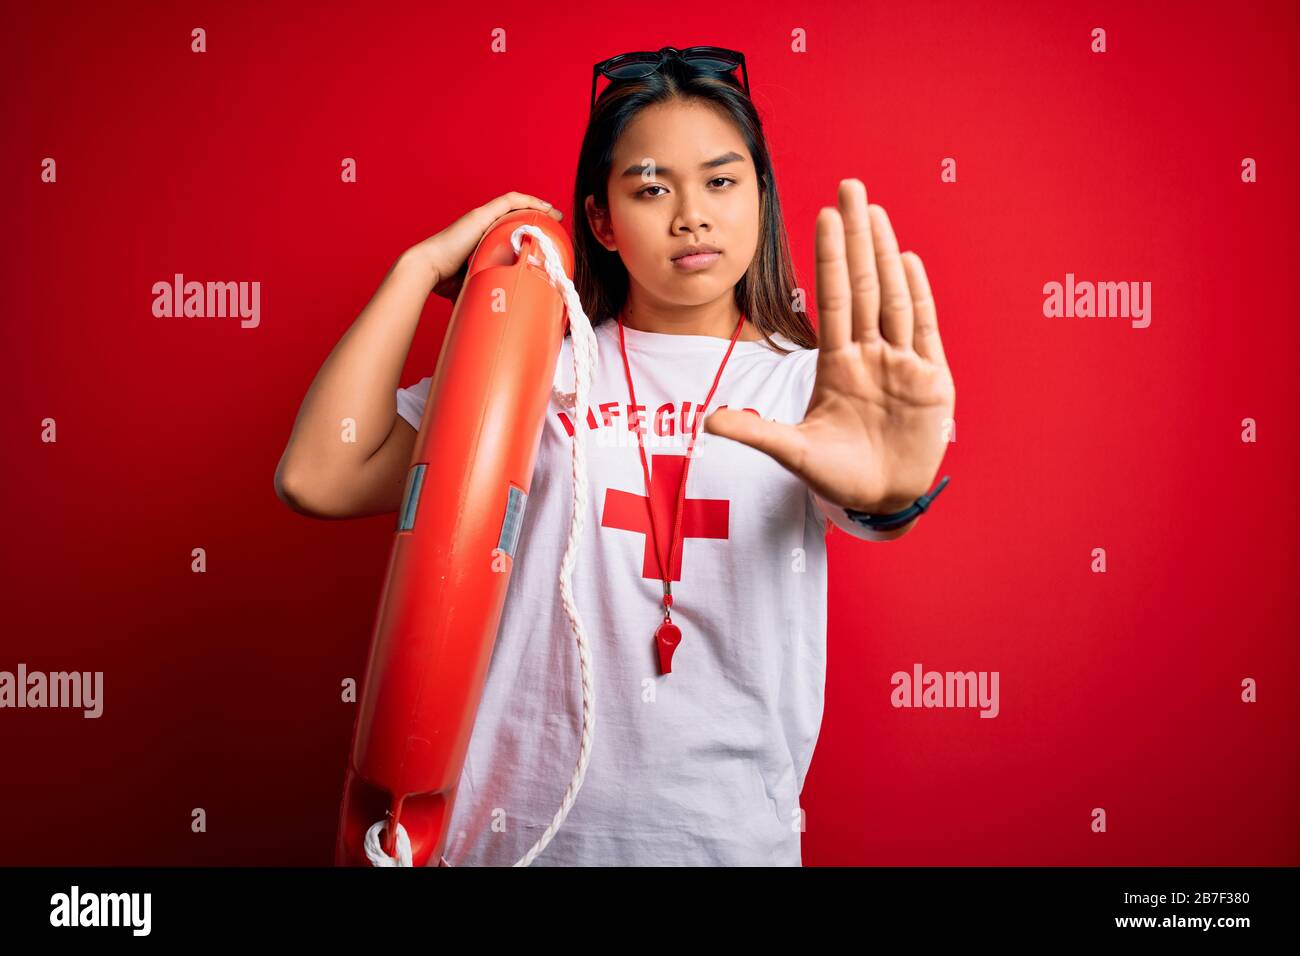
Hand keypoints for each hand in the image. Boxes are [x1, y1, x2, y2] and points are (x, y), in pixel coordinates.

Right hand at [407, 191, 563, 301]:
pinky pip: (509, 201)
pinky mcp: (480, 216)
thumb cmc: (443, 282)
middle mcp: (480, 225)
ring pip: (513, 205)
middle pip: (513, 215)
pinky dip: (528, 201)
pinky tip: (544, 206)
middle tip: (554, 226)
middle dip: (535, 217)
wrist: (427, 270)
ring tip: (554, 214)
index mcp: (479, 239)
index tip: (544, 237)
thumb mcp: (473, 285)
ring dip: (536, 206)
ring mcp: (480, 218)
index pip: (506, 228)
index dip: (526, 230)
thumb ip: (486, 292)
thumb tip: (497, 315)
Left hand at [704, 179, 954, 513]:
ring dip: (885, 253)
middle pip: (863, 284)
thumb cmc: (837, 475)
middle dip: (856, 236)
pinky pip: (923, 330)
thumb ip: (757, 432)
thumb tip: (708, 421)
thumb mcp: (793, 453)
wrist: (880, 501)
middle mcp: (869, 355)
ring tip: (875, 211)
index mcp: (836, 365)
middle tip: (850, 186)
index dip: (828, 258)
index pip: (832, 300)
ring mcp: (901, 364)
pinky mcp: (932, 381)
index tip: (822, 216)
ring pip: (892, 297)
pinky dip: (917, 295)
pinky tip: (907, 260)